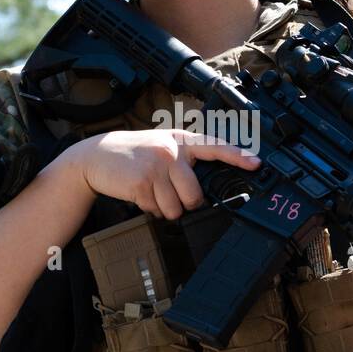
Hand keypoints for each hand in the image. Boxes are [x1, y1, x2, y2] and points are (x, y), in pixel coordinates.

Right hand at [72, 128, 261, 219]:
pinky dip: (150, 209)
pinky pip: (157, 210)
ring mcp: (156, 167)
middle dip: (185, 203)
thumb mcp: (162, 146)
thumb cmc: (135, 154)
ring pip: (177, 208)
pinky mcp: (141, 183)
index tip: (256, 164)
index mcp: (181, 140)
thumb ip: (185, 159)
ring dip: (165, 209)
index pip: (215, 147)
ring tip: (153, 192)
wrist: (96, 155)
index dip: (238, 157)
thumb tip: (205, 189)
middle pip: (195, 195)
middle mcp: (171, 151)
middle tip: (170, 193)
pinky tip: (140, 194)